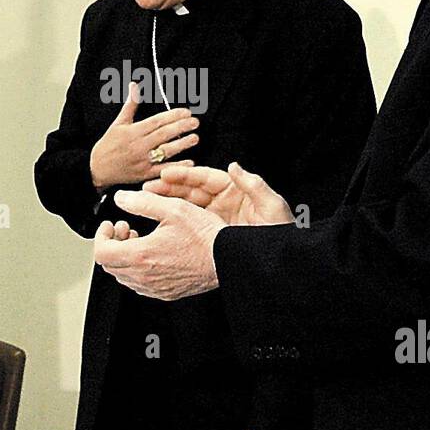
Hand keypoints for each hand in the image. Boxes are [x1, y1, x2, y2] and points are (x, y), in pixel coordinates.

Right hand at [89, 82, 197, 190]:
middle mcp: (138, 145)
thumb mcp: (118, 123)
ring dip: (182, 144)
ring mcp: (142, 161)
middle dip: (181, 127)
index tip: (186, 112)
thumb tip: (134, 85)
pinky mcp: (144, 175)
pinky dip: (176, 166)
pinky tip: (189, 161)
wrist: (96, 169)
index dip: (172, 116)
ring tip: (194, 138)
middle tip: (195, 122)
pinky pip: (163, 170)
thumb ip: (130, 105)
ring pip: (165, 151)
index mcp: (133, 131)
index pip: (156, 121)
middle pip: (163, 134)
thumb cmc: (108, 145)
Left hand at [93, 190, 224, 299]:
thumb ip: (141, 202)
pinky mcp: (165, 293)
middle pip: (110, 265)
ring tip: (140, 240)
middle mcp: (144, 276)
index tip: (110, 226)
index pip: (101, 252)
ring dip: (125, 256)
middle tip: (126, 229)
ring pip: (124, 275)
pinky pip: (140, 284)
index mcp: (141, 255)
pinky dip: (138, 269)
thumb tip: (122, 199)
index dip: (101, 236)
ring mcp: (154, 288)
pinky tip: (152, 255)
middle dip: (113, 243)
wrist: (226, 259)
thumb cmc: (204, 236)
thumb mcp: (173, 209)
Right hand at [143, 162, 293, 225]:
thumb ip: (254, 185)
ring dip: (168, 202)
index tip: (166, 173)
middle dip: (169, 187)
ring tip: (147, 200)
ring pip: (187, 207)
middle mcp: (224, 203)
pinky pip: (190, 226)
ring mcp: (216, 220)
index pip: (205, 178)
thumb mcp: (272, 207)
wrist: (281, 262)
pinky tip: (160, 223)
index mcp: (236, 191)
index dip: (184, 175)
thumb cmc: (282, 233)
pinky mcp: (212, 236)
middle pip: (192, 190)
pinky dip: (175, 223)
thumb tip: (234, 166)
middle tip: (148, 187)